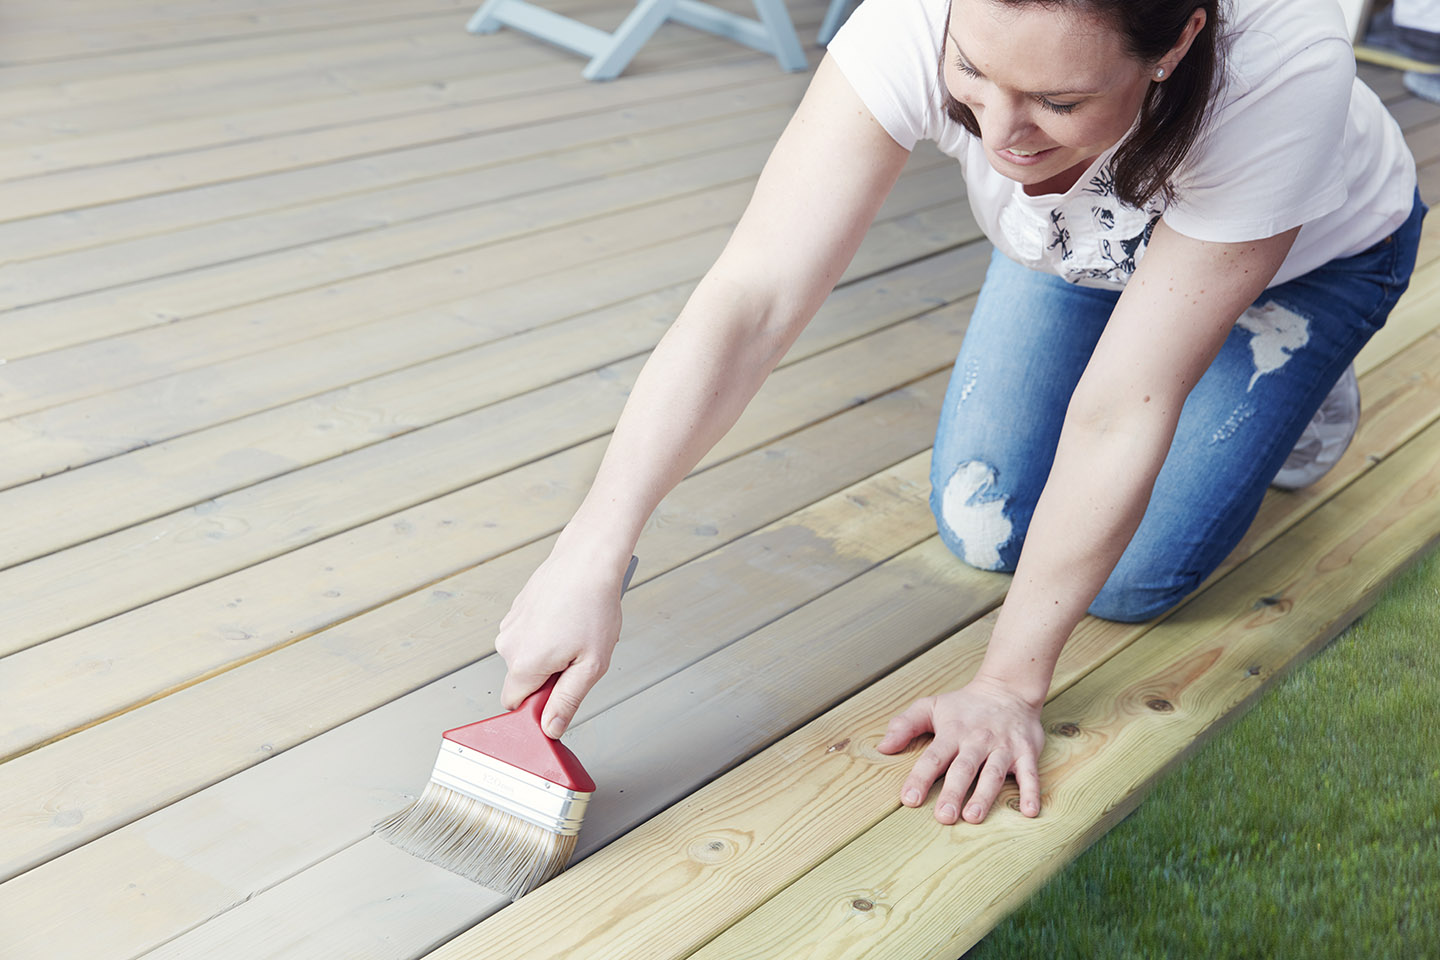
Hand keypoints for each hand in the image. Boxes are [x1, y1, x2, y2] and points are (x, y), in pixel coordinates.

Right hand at [495, 547, 630, 738]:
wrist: (588, 559)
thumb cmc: (593, 605)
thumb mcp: (591, 665)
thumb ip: (567, 701)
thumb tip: (551, 727)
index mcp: (524, 663)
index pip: (515, 705)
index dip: (539, 706)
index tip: (562, 693)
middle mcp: (509, 644)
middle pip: (523, 679)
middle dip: (549, 676)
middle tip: (579, 655)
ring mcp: (510, 623)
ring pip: (527, 655)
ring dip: (550, 652)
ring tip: (576, 630)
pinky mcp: (517, 608)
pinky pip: (529, 634)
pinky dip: (547, 631)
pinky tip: (569, 616)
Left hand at [876, 675, 1044, 823]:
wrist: (1008, 688)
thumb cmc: (964, 705)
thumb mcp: (931, 706)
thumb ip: (905, 725)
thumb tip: (883, 746)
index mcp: (952, 732)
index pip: (933, 757)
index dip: (920, 778)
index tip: (909, 799)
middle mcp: (977, 741)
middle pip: (963, 768)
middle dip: (953, 792)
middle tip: (944, 816)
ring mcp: (1003, 747)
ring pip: (993, 773)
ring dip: (984, 795)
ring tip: (974, 817)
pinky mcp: (1026, 752)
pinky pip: (1030, 774)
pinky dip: (1031, 792)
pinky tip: (1030, 812)